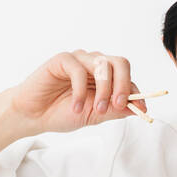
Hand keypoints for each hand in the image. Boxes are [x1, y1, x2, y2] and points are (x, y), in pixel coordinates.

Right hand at [11, 50, 145, 134]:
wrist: (33, 116)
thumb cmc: (61, 113)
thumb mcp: (94, 116)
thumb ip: (115, 110)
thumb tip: (139, 108)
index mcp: (105, 78)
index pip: (128, 79)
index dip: (137, 93)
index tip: (142, 108)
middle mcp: (95, 65)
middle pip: (120, 63)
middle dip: (124, 85)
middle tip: (118, 104)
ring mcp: (79, 60)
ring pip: (103, 65)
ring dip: (104, 90)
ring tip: (96, 110)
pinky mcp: (62, 59)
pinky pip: (79, 70)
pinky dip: (80, 91)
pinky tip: (75, 107)